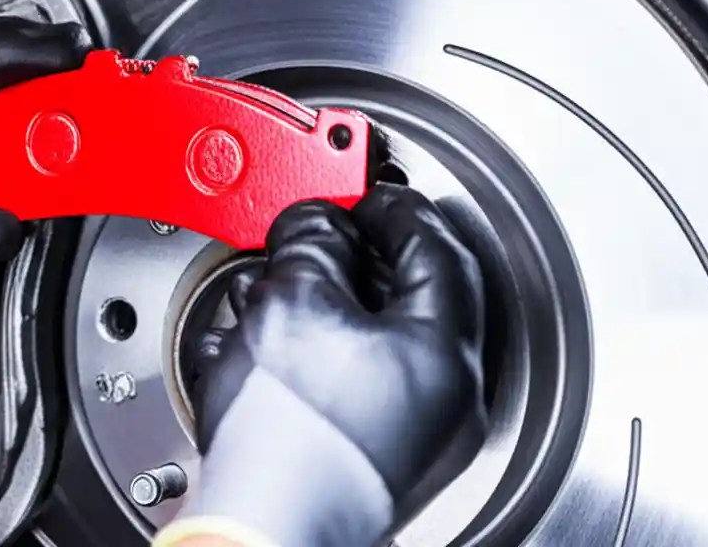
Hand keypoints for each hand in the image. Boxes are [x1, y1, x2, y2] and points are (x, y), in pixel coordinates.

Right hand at [159, 184, 487, 546]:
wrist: (261, 533)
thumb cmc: (286, 444)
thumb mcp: (292, 303)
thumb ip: (313, 243)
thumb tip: (318, 225)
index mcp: (446, 354)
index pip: (438, 250)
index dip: (395, 209)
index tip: (363, 194)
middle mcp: (446, 400)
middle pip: (413, 298)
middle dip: (357, 259)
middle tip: (320, 235)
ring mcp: (416, 438)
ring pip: (380, 343)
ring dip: (329, 307)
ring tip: (277, 294)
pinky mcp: (375, 461)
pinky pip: (360, 386)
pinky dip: (321, 355)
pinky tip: (272, 348)